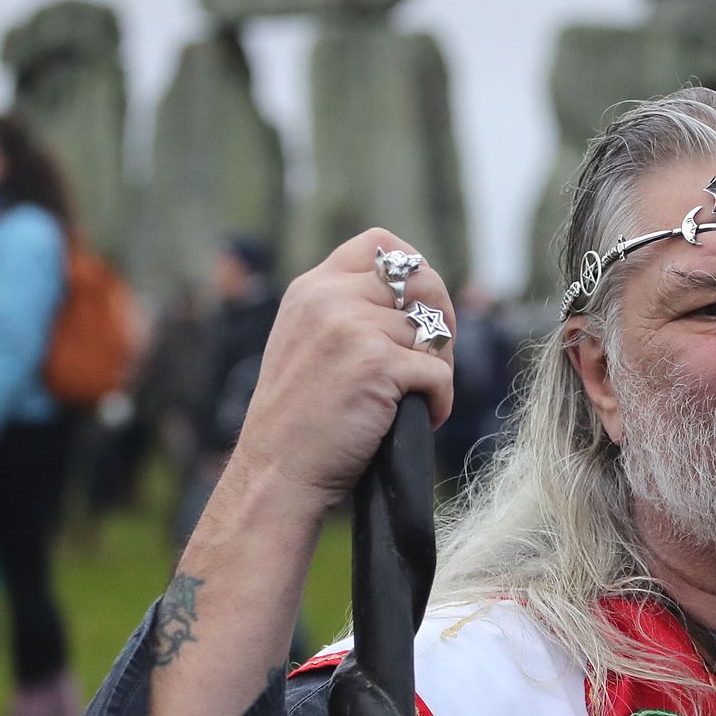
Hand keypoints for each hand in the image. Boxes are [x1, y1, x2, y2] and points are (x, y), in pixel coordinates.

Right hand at [222, 227, 455, 518]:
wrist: (275, 472)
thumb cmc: (299, 420)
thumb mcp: (306, 343)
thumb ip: (346, 311)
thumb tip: (417, 302)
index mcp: (312, 288)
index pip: (381, 243)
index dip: (415, 272)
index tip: (420, 311)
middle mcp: (328, 298)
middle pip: (422, 282)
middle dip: (440, 322)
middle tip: (430, 362)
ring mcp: (351, 328)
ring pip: (434, 333)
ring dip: (438, 370)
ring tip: (413, 399)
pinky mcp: (375, 364)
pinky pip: (438, 373)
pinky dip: (440, 402)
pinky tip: (420, 419)